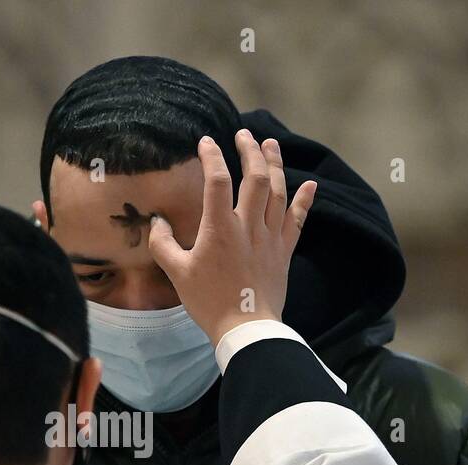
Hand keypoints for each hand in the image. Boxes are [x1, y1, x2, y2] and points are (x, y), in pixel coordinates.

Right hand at [147, 130, 315, 346]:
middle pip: (254, 177)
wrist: (246, 327)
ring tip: (270, 145)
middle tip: (244, 134)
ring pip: (278, 191)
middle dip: (250, 151)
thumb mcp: (178, 273)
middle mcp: (248, 225)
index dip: (212, 157)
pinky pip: (297, 219)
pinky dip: (305, 200)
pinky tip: (311, 184)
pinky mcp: (284, 251)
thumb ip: (163, 244)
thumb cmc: (209, 301)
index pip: (217, 181)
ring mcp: (270, 237)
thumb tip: (157, 222)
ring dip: (274, 164)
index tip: (206, 142)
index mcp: (220, 228)